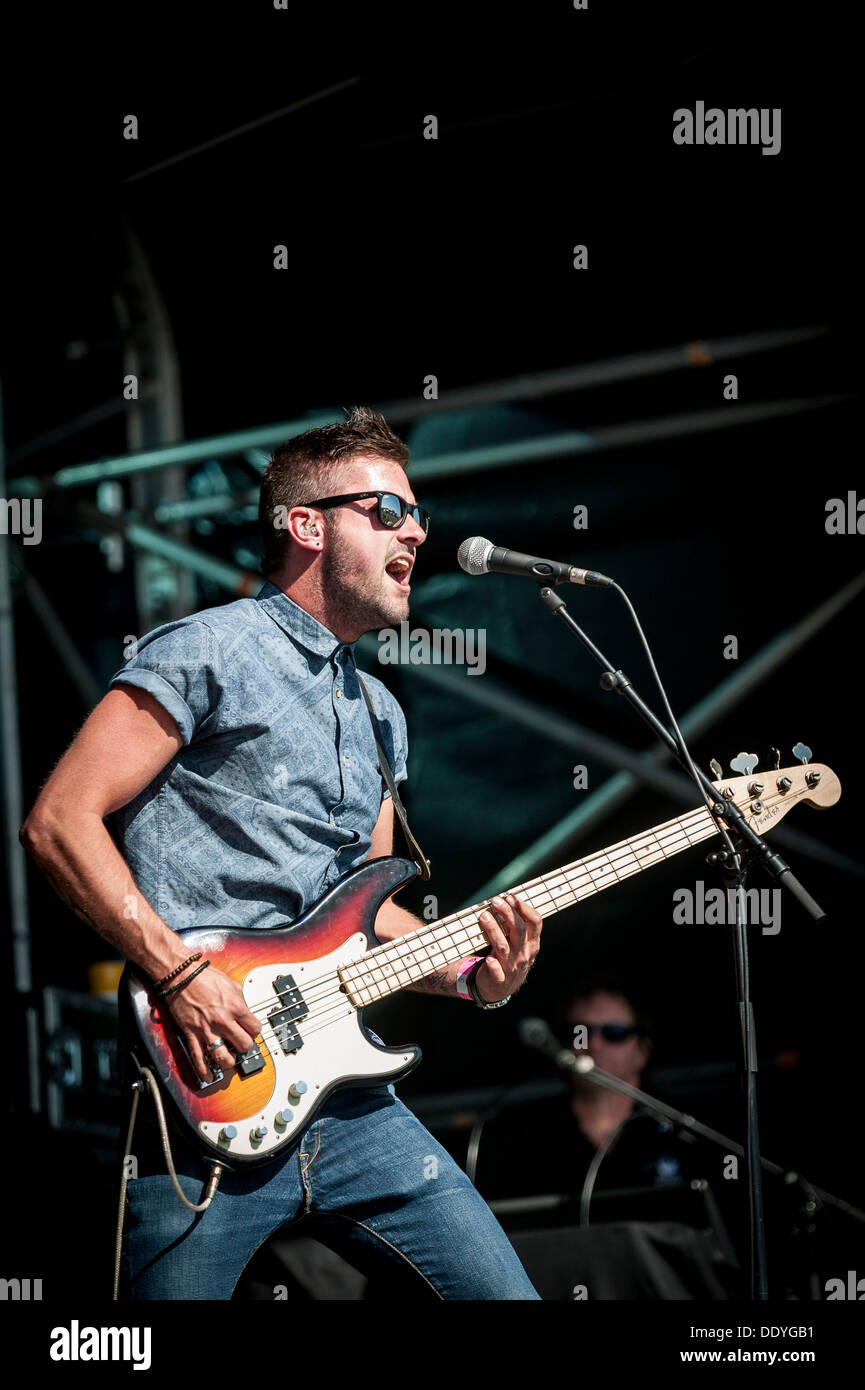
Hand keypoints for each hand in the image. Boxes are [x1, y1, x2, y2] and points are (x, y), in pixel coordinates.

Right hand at [163, 965, 262, 1082]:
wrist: (181, 976)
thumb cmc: (204, 977)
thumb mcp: (232, 984)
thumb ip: (241, 1000)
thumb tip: (246, 1010)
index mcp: (235, 1007)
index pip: (255, 1029)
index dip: (254, 1031)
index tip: (251, 1031)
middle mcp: (223, 1021)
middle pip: (244, 1045)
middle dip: (244, 1046)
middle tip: (241, 1043)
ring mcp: (207, 1030)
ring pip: (223, 1057)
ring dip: (229, 1061)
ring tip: (229, 1060)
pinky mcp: (192, 1034)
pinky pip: (198, 1058)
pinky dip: (203, 1071)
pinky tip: (208, 1076)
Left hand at [475, 893, 541, 1002]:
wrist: (501, 988)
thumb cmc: (511, 958)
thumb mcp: (521, 943)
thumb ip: (516, 925)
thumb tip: (506, 901)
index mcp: (532, 943)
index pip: (535, 923)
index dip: (524, 908)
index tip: (511, 897)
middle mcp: (524, 954)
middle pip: (519, 930)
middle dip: (508, 913)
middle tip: (496, 901)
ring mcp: (512, 967)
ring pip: (504, 946)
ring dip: (494, 930)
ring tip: (484, 916)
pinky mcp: (499, 979)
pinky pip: (497, 972)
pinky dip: (493, 966)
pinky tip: (488, 959)